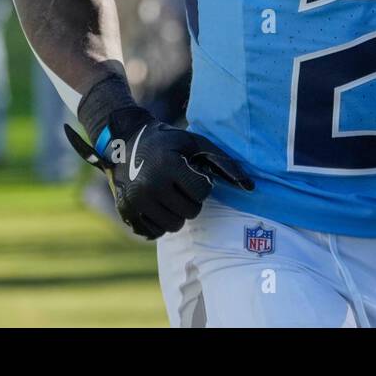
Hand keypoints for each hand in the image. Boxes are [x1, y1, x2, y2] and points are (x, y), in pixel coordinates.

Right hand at [66, 106, 252, 239]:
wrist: (125, 142)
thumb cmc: (168, 142)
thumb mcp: (196, 144)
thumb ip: (224, 163)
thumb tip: (251, 187)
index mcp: (168, 167)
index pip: (202, 192)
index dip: (202, 183)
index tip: (192, 173)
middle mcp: (149, 187)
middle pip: (190, 212)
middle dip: (191, 200)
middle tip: (181, 185)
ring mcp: (135, 202)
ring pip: (174, 226)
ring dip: (178, 213)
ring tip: (171, 195)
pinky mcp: (126, 213)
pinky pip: (155, 233)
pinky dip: (161, 222)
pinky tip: (158, 205)